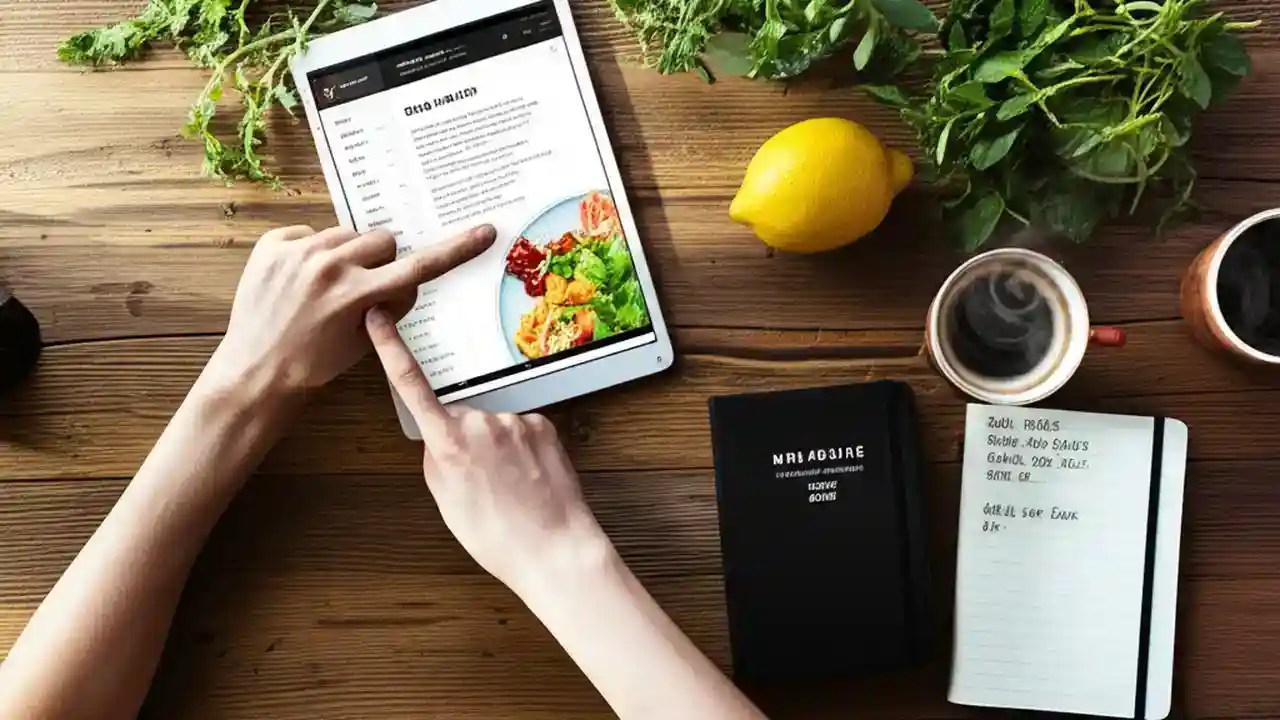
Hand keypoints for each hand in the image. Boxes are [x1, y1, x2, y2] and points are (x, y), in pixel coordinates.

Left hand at [205, 224, 495, 398]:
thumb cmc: (314, 362)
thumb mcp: (365, 340)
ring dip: (347, 255)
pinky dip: (312, 251)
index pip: (419, 267)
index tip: (483, 232)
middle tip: (364, 287)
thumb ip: (391, 304)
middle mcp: (327, 266)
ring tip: (327, 286)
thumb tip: (405, 278)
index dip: (456, 250)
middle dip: (381, 260)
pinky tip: (301, 280)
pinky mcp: (272, 244)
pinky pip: (310, 232)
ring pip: (348, 234)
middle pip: (383, 240)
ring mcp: (296, 252)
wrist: (256, 370)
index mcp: (355, 294)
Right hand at [365, 307, 610, 594]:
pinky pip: (522, 430)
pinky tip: (531, 479)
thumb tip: (437, 440)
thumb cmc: (498, 537)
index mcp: (449, 442)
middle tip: (483, 485)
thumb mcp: (447, 503)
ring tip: (512, 489)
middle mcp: (481, 422)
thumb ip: (436, 461)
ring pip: (494, 426)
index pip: (411, 384)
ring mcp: (516, 420)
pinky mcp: (543, 424)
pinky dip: (523, 450)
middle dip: (465, 443)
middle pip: (461, 419)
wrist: (555, 550)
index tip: (378, 316)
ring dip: (498, 449)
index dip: (390, 347)